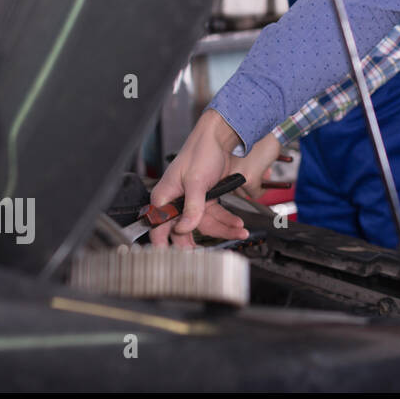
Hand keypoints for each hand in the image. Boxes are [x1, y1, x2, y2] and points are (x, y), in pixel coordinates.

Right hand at [148, 109, 260, 247]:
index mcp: (164, 198)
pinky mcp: (206, 198)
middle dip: (201, 240)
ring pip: (204, 223)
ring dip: (222, 229)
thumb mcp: (196, 182)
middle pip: (185, 230)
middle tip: (211, 254)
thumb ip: (192, 207)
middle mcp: (175, 202)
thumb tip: (185, 228)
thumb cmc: (200, 152)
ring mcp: (191, 201)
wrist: (219, 138)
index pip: (159, 228)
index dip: (166, 245)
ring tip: (240, 232)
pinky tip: (237, 224)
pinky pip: (215, 214)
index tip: (176, 260)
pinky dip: (226, 220)